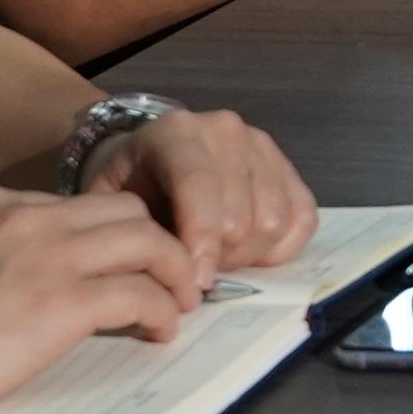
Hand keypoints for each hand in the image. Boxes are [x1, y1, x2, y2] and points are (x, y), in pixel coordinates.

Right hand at [0, 187, 210, 413]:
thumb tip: (26, 282)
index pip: (79, 204)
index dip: (113, 234)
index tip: (129, 260)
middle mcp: (28, 218)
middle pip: (126, 211)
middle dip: (158, 241)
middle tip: (171, 277)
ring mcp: (47, 256)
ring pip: (148, 241)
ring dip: (175, 272)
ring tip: (181, 302)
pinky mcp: (59, 302)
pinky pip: (141, 293)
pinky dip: (162, 311)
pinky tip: (161, 330)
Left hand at [69, 103, 310, 281]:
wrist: (147, 155)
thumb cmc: (126, 186)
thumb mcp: (110, 204)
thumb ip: (137, 233)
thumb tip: (173, 279)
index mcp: (175, 133)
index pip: (199, 185)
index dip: (201, 239)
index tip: (197, 283)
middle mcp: (226, 130)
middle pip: (239, 217)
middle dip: (218, 259)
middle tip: (194, 271)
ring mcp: (262, 145)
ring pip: (272, 222)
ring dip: (247, 255)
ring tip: (219, 256)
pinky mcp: (287, 165)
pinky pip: (302, 218)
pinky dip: (280, 247)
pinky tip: (251, 251)